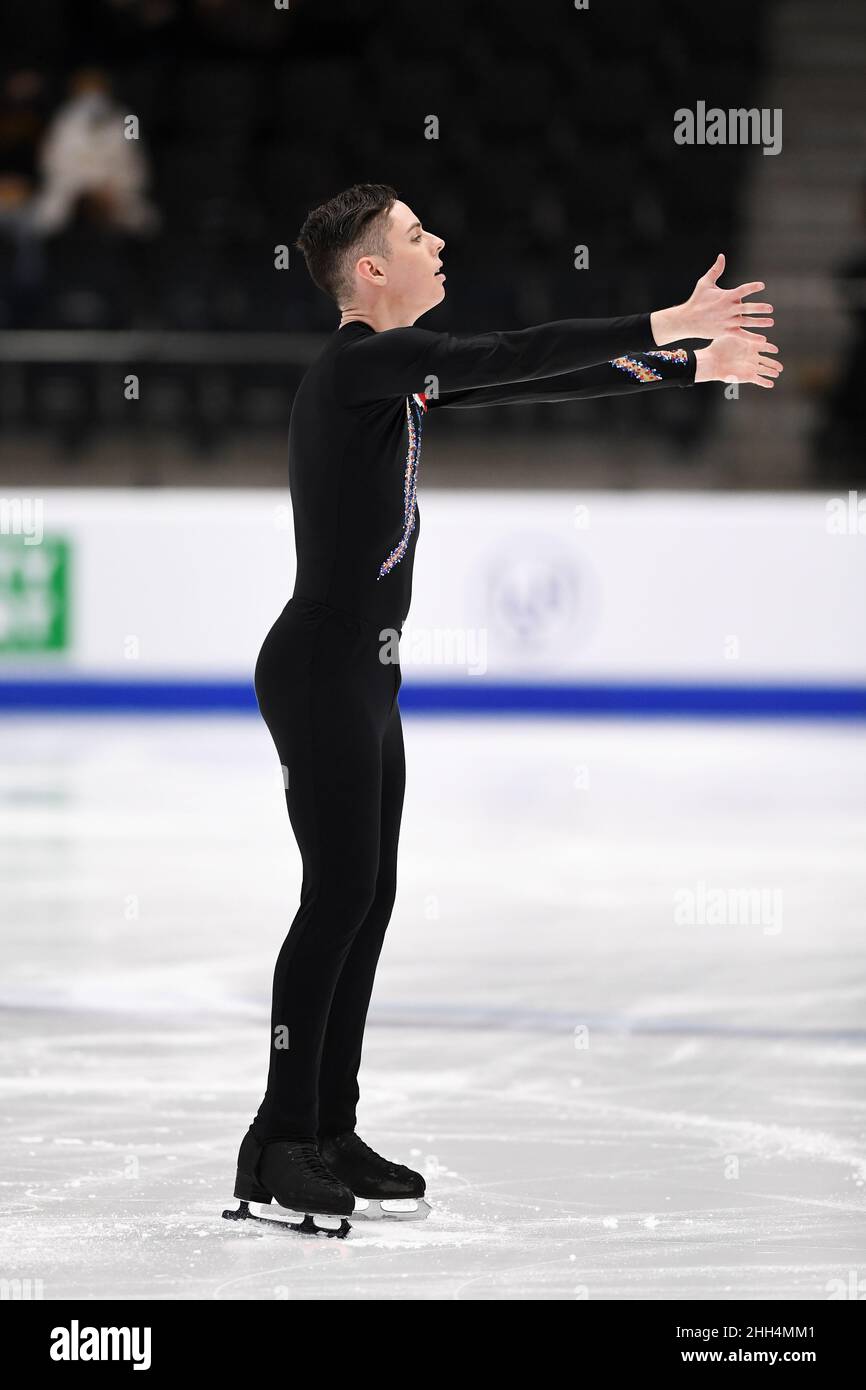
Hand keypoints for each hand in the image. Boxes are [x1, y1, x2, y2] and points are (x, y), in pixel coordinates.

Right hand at [651, 254, 773, 343]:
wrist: (687, 320)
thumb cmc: (696, 300)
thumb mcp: (704, 283)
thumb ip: (715, 270)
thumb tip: (721, 256)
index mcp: (726, 296)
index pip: (742, 290)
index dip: (752, 287)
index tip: (762, 286)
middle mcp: (728, 309)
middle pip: (748, 308)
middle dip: (760, 308)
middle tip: (770, 308)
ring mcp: (728, 321)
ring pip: (747, 322)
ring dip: (759, 322)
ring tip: (770, 322)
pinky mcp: (726, 331)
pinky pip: (741, 335)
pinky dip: (752, 337)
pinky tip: (762, 340)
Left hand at [694, 332, 782, 387]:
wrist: (712, 361)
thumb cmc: (719, 346)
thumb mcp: (732, 333)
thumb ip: (740, 325)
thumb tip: (741, 306)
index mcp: (749, 347)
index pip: (763, 346)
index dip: (770, 348)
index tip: (775, 349)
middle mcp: (750, 357)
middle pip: (766, 360)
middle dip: (773, 363)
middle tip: (781, 367)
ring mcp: (749, 367)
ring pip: (764, 370)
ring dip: (771, 372)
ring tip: (777, 373)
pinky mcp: (746, 376)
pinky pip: (758, 380)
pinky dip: (765, 382)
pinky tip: (771, 384)